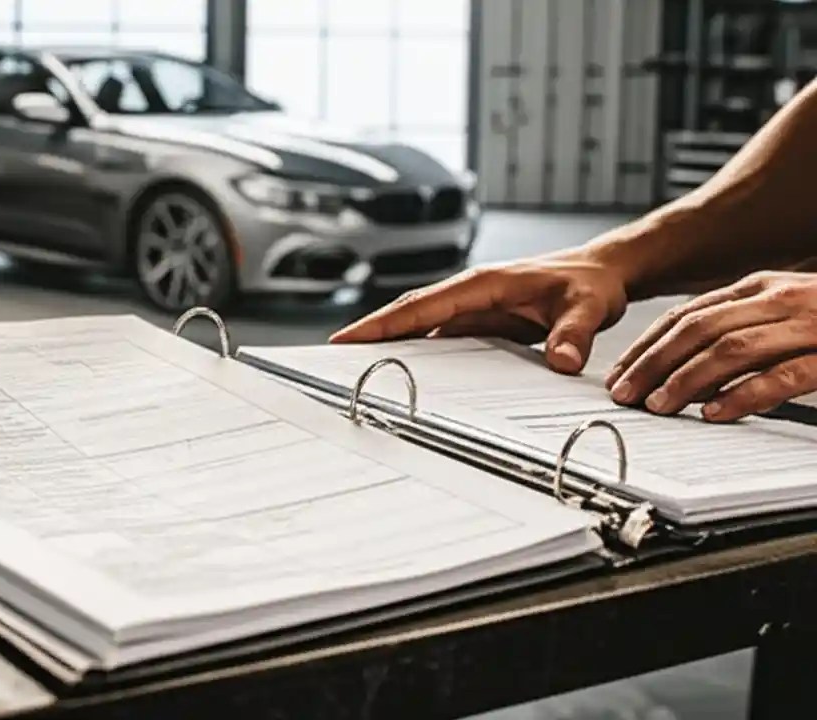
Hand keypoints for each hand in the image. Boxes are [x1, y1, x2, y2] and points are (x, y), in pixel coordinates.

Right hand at [330, 255, 628, 373]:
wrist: (602, 275)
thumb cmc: (591, 284)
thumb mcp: (589, 306)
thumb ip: (574, 333)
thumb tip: (561, 361)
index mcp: (484, 283)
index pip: (424, 304)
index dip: (385, 322)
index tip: (351, 337)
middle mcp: (470, 294)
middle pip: (408, 313)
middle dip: (370, 332)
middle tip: (333, 356)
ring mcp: (472, 309)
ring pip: (418, 325)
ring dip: (387, 342)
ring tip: (353, 367)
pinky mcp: (479, 323)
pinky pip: (437, 337)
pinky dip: (413, 349)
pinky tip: (399, 370)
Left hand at [606, 271, 816, 421]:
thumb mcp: (781, 314)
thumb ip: (738, 329)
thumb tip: (681, 367)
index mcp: (760, 287)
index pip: (686, 314)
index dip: (646, 345)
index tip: (619, 373)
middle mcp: (780, 298)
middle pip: (697, 329)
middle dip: (653, 363)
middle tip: (624, 394)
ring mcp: (810, 323)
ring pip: (732, 348)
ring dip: (687, 379)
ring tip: (659, 406)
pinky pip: (785, 373)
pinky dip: (745, 394)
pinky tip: (717, 412)